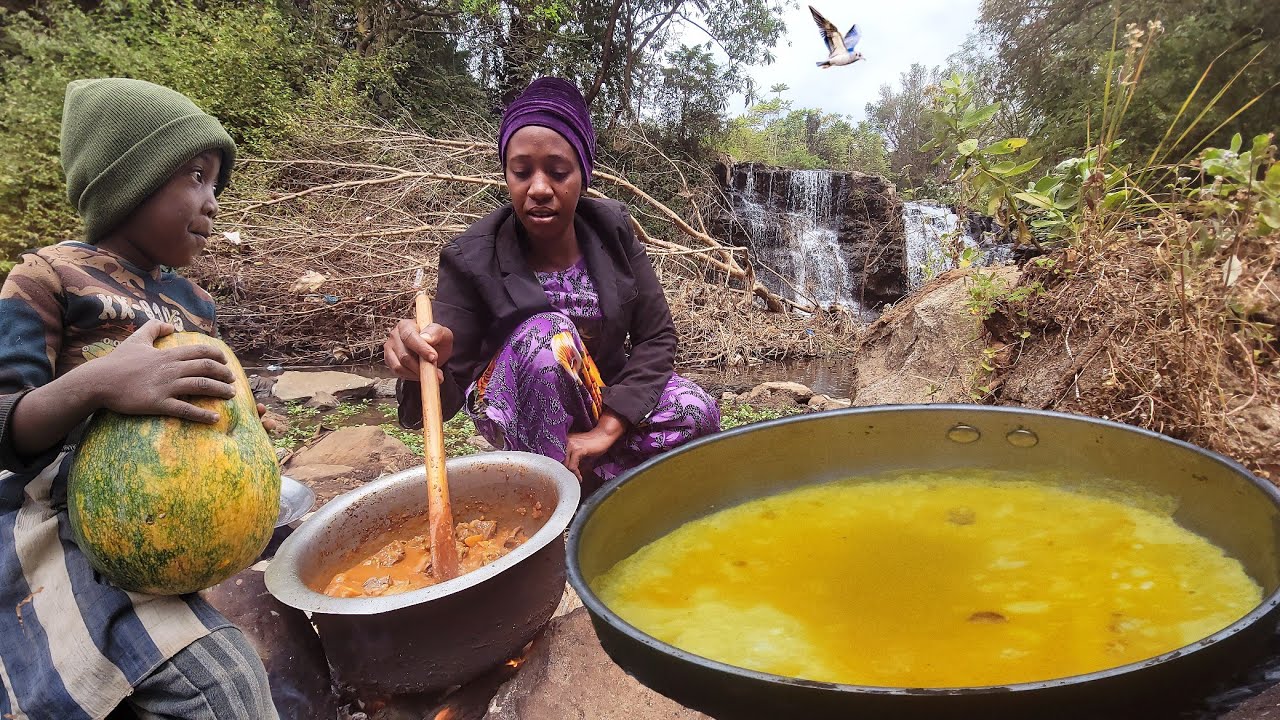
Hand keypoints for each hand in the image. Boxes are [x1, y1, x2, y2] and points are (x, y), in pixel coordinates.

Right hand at [87, 320, 236, 423]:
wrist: (98, 381)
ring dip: (220, 390)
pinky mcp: (158, 403)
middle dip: (224, 373)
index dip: (217, 355)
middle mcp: (171, 369)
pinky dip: (203, 415)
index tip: (225, 361)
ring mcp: (165, 386)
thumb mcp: (136, 339)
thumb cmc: (117, 361)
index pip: (200, 351)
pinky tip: (215, 419)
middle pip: (206, 367)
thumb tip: (170, 325)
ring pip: (201, 386)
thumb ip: (153, 328)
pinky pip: (186, 409)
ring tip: (231, 395)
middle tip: (232, 380)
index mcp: (168, 354)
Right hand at [384, 319, 452, 382]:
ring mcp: (390, 348)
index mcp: (406, 325)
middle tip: (436, 371)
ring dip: (417, 373)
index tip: (433, 358)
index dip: (421, 349)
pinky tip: (420, 373)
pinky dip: (411, 376)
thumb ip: (436, 332)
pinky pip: (398, 373)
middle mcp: (395, 335)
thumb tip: (427, 338)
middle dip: (421, 366)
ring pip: (400, 366)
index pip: (409, 337)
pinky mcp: (389, 361)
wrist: (432, 350)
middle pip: (404, 355)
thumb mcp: (443, 334)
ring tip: (430, 373)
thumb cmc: (436, 341)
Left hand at [563, 410, 627, 480]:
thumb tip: (568, 475)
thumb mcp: (580, 453)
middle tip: (570, 481)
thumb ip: (573, 461)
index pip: (555, 458)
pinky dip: (576, 474)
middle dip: (564, 473)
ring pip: (564, 465)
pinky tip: (580, 477)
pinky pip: (572, 466)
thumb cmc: (594, 444)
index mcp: (563, 441)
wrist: (604, 434)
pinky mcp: (578, 449)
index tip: (565, 477)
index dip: (559, 469)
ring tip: (576, 480)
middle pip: (558, 462)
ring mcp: (570, 445)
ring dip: (570, 475)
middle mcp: (564, 442)